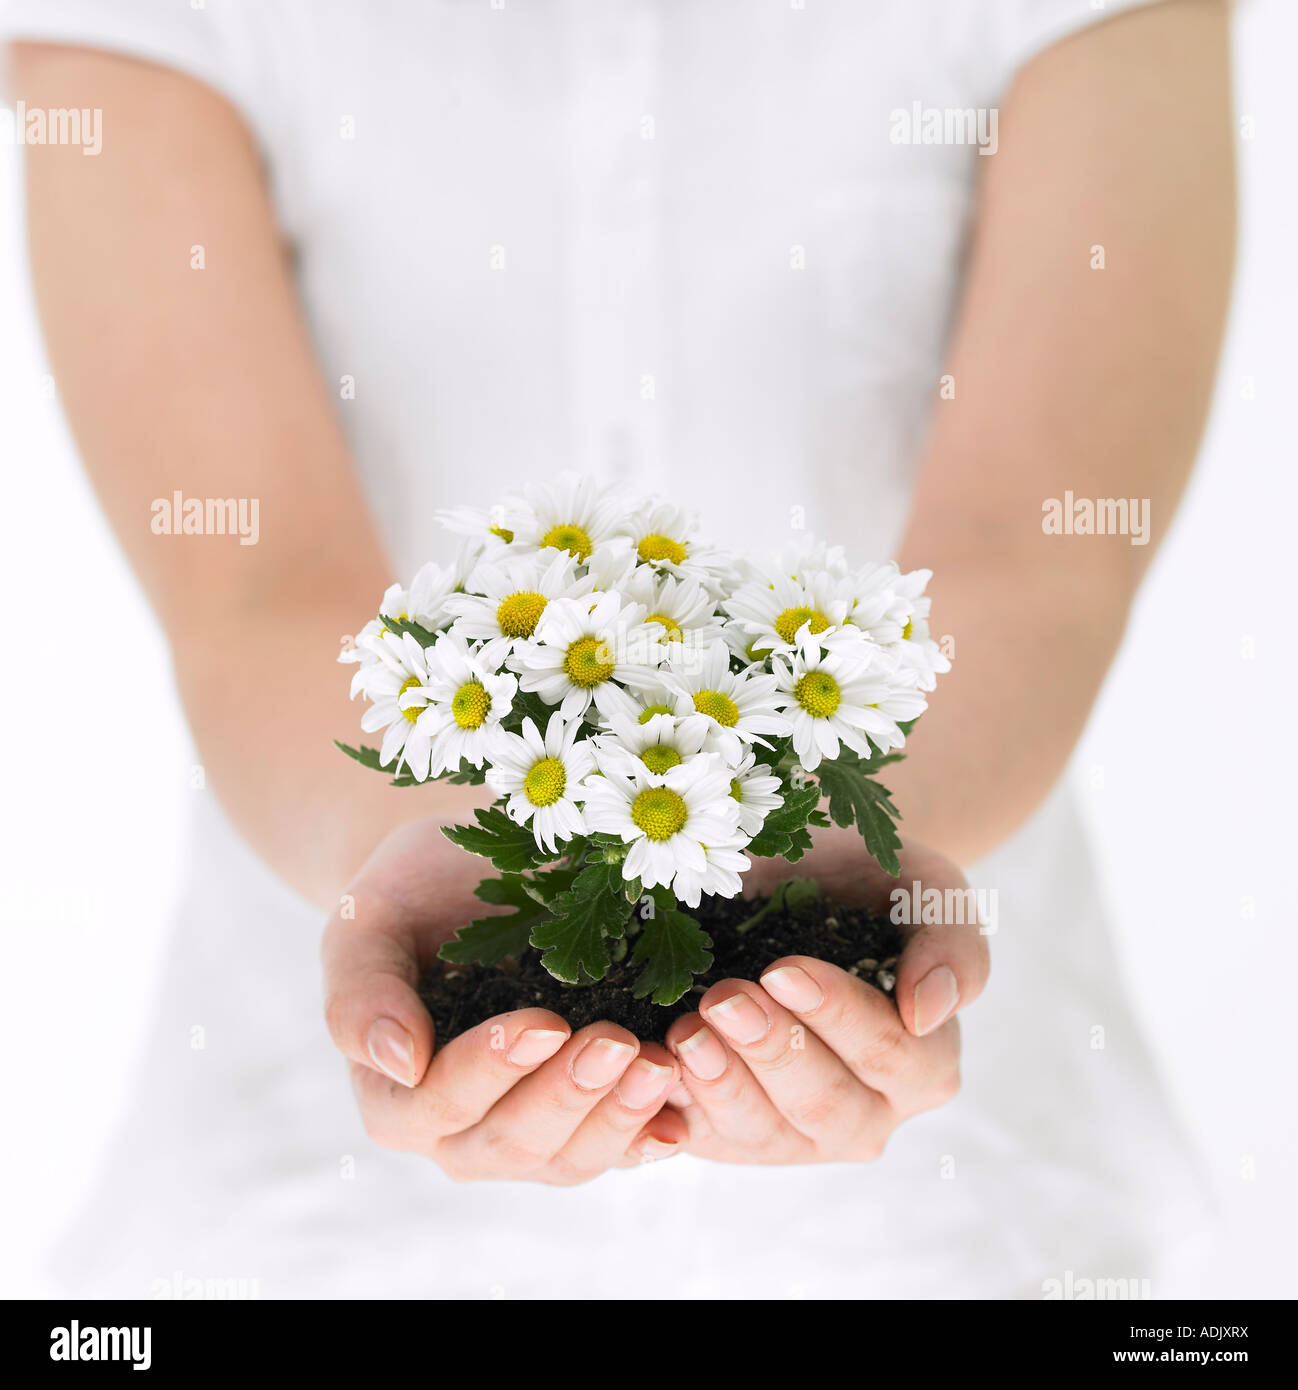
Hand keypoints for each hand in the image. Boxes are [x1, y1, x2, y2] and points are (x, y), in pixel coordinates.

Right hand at [321, 818, 685, 1183]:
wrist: (469, 882)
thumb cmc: (411, 895)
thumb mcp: (369, 919)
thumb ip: (362, 989)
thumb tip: (398, 1062)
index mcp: (394, 1096)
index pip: (437, 1104)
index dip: (488, 1071)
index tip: (540, 1024)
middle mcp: (458, 1132)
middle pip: (511, 1142)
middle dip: (567, 1095)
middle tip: (615, 1043)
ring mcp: (526, 1132)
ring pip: (571, 1157)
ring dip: (618, 1118)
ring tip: (660, 1063)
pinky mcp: (583, 1118)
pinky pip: (617, 1144)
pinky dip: (650, 1132)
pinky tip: (682, 1113)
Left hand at [663, 836, 988, 1163]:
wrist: (799, 878)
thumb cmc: (870, 885)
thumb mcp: (926, 891)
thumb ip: (951, 944)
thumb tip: (929, 1009)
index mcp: (923, 1065)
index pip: (891, 1054)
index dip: (837, 1016)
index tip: (784, 970)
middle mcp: (863, 1113)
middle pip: (823, 1106)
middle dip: (771, 1051)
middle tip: (724, 998)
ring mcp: (789, 1132)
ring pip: (758, 1132)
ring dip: (719, 1085)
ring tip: (686, 1030)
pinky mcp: (723, 1132)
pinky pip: (695, 1138)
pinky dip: (666, 1116)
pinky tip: (647, 1076)